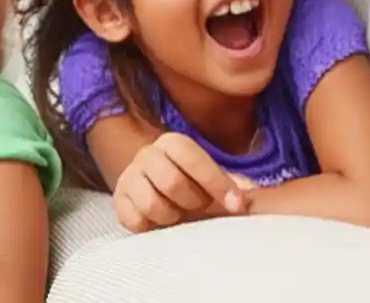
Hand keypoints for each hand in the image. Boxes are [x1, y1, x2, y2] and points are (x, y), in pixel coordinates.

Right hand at [112, 132, 251, 232]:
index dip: (217, 183)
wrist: (157, 192)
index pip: (193, 158)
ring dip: (172, 216)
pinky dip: (151, 226)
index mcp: (173, 143)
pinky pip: (134, 219)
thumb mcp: (214, 181)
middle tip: (199, 207)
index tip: (236, 205)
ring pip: (151, 203)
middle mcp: (147, 154)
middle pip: (172, 182)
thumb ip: (235, 185)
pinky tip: (159, 221)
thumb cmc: (193, 187)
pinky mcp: (118, 201)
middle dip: (193, 202)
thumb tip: (251, 195)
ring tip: (178, 214)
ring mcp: (128, 177)